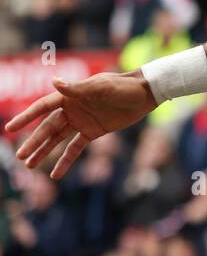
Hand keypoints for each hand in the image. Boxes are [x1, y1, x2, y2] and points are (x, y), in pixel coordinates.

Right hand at [4, 71, 156, 178]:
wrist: (145, 94)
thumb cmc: (123, 86)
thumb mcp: (101, 87)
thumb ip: (77, 88)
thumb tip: (54, 82)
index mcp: (70, 96)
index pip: (42, 107)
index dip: (26, 117)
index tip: (10, 128)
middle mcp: (72, 109)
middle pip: (47, 128)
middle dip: (34, 142)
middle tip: (19, 156)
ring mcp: (81, 122)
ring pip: (58, 139)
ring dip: (44, 152)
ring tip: (29, 165)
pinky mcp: (93, 132)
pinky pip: (76, 148)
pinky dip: (66, 160)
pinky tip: (55, 173)